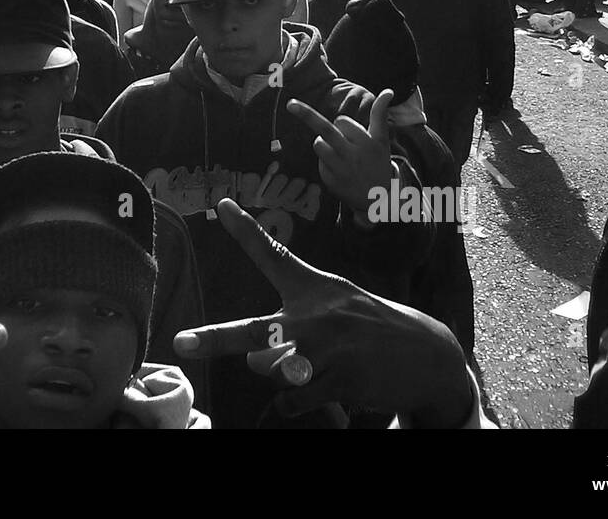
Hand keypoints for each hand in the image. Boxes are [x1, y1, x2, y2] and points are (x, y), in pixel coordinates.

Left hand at [173, 200, 472, 424]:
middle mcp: (315, 316)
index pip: (274, 254)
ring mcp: (326, 350)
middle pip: (253, 332)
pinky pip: (291, 401)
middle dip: (214, 339)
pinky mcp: (339, 381)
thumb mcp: (336, 308)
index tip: (220, 205)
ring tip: (317, 368)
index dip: (245, 231)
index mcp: (313, 288)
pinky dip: (297, 402)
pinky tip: (328, 388)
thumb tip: (253, 363)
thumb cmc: (369, 328)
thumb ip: (292, 326)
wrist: (427, 355)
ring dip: (283, 376)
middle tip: (180, 343)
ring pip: (271, 372)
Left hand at [287, 91, 394, 211]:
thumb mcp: (381, 139)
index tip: (352, 134)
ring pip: (318, 144)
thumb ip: (380, 114)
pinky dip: (325, 161)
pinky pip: (319, 161)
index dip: (344, 125)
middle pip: (325, 129)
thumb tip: (388, 91)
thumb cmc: (378, 162)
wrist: (378, 199)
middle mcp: (352, 155)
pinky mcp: (329, 181)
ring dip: (323, 142)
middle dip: (306, 114)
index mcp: (366, 143)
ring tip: (338, 152)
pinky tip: (338, 169)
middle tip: (290, 104)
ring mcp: (339, 169)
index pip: (341, 121)